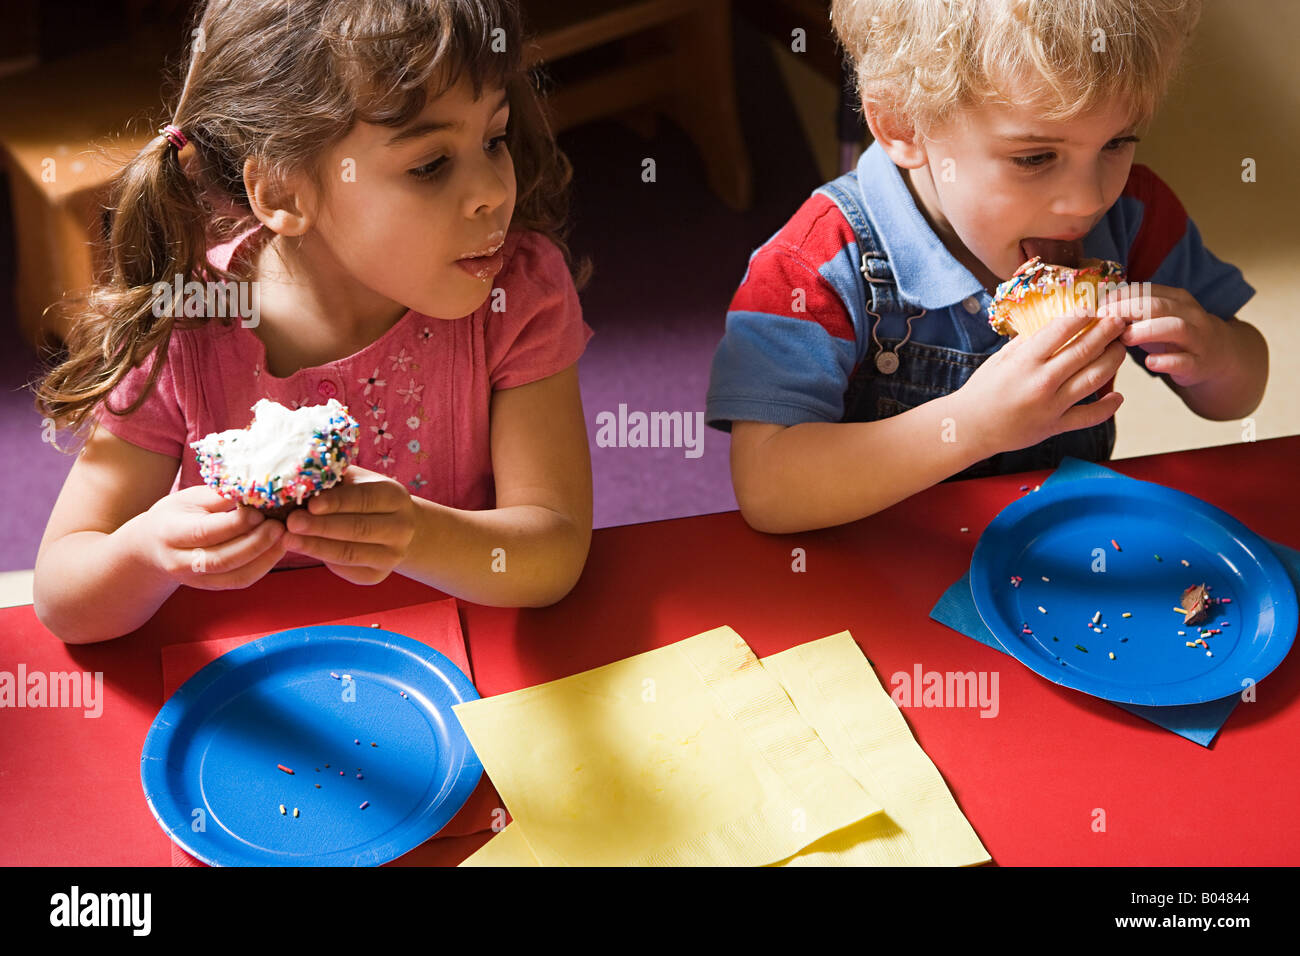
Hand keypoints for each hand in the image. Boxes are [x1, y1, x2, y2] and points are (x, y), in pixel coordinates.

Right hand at [136, 485, 286, 589]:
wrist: (152, 547)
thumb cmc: (177, 515)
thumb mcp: (190, 498)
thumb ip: (220, 497)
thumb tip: (255, 490)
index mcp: (171, 532)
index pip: (206, 532)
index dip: (235, 524)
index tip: (259, 511)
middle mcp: (180, 561)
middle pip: (222, 558)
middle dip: (256, 543)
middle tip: (279, 526)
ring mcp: (195, 578)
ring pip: (235, 575)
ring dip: (265, 557)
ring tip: (284, 537)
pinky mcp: (211, 586)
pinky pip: (241, 580)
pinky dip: (263, 566)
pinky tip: (277, 548)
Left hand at [281, 465, 417, 584]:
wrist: (392, 528)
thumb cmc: (362, 497)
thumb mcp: (354, 481)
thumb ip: (333, 481)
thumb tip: (298, 483)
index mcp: (395, 497)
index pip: (365, 499)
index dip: (337, 502)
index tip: (310, 504)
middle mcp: (401, 527)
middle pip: (358, 529)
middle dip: (321, 527)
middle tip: (291, 523)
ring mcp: (392, 555)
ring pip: (350, 553)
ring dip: (316, 547)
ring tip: (288, 539)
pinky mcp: (378, 575)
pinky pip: (347, 569)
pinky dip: (323, 560)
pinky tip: (303, 549)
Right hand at [959, 307, 1126, 455]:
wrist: (969, 427)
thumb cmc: (983, 390)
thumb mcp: (1000, 359)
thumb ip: (1028, 342)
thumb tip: (1055, 323)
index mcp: (1024, 361)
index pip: (1062, 329)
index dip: (1084, 314)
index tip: (1096, 306)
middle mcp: (1041, 381)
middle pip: (1085, 350)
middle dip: (1108, 331)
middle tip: (1119, 320)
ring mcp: (1051, 406)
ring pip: (1095, 378)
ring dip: (1114, 360)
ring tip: (1120, 348)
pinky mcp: (1055, 426)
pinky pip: (1090, 417)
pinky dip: (1108, 407)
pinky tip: (1118, 396)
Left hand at [1098, 283, 1229, 387]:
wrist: (1218, 357)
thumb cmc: (1175, 336)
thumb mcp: (1158, 319)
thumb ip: (1133, 312)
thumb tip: (1094, 308)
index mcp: (1177, 299)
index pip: (1146, 290)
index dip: (1120, 296)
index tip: (1096, 305)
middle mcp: (1190, 315)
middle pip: (1159, 305)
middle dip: (1128, 309)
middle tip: (1103, 319)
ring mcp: (1197, 339)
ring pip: (1175, 327)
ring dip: (1147, 330)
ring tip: (1124, 337)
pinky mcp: (1199, 364)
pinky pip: (1185, 361)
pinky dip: (1167, 361)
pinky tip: (1150, 363)